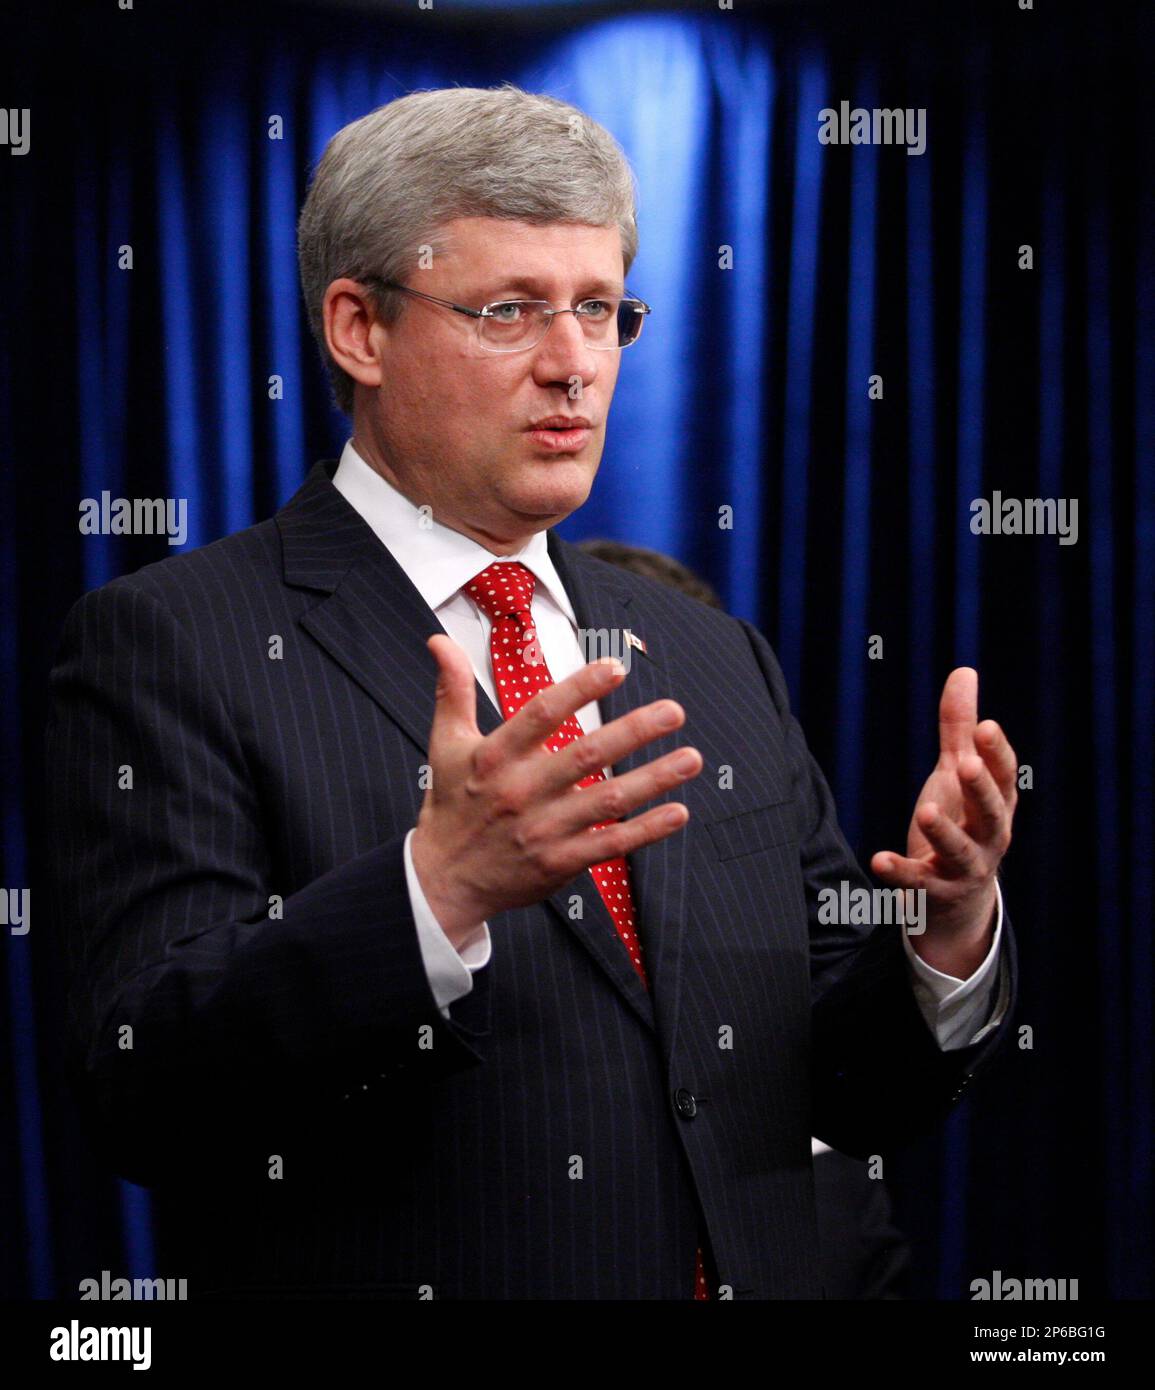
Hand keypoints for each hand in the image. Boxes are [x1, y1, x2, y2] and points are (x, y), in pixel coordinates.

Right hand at [410, 635, 703, 945]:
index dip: (579, 689)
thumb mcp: (445, 744)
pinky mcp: (559, 862)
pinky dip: (646, 830)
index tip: (616, 668)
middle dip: (634, 731)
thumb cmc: (451, 805)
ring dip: (654, 779)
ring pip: (607, 800)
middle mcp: (522, 791)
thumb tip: (438, 641)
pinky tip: (677, 812)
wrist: (443, 880)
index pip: (542, 714)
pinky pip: (610, 844)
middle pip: (586, 755)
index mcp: (495, 757)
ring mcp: (543, 829)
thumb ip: (451, 690)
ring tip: (691, 758)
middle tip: (674, 711)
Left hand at [870, 667, 1016, 976]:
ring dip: (945, 833)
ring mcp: (964, 867)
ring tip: (927, 812)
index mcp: (996, 804)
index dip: (997, 753)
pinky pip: (918, 883)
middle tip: (966, 763)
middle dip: (980, 789)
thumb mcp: (956, 774)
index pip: (1004, 776)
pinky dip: (900, 872)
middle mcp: (989, 836)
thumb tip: (964, 670)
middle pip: (991, 813)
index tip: (986, 726)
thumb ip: (959, 727)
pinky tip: (879, 859)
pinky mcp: (934, 891)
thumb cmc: (959, 820)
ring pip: (960, 851)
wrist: (956, 900)